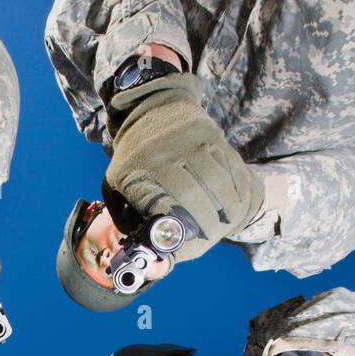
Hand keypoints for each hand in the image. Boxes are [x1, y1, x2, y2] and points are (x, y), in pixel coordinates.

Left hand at [104, 73, 263, 260]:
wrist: (150, 106)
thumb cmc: (132, 156)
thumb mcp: (115, 183)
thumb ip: (125, 216)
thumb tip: (146, 249)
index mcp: (138, 168)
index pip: (160, 206)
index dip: (174, 231)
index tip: (181, 245)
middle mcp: (165, 153)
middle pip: (193, 195)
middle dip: (207, 222)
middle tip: (213, 234)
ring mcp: (191, 141)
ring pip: (218, 180)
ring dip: (229, 206)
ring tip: (230, 222)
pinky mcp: (211, 134)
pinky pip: (231, 164)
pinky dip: (238, 186)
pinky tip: (239, 200)